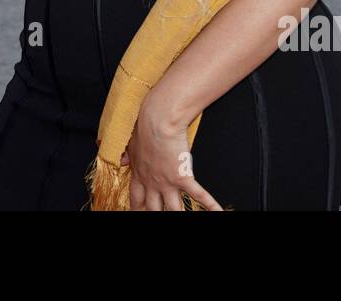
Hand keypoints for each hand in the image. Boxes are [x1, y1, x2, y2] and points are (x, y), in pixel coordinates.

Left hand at [123, 92, 222, 210]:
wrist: (158, 121)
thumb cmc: (144, 128)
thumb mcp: (130, 143)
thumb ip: (126, 155)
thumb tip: (122, 161)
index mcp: (139, 174)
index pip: (137, 199)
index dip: (138, 208)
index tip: (139, 212)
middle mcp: (152, 183)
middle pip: (153, 209)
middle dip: (155, 215)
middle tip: (158, 217)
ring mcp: (168, 183)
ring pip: (173, 209)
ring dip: (178, 213)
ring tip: (185, 218)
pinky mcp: (183, 177)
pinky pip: (199, 195)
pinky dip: (211, 205)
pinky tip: (218, 212)